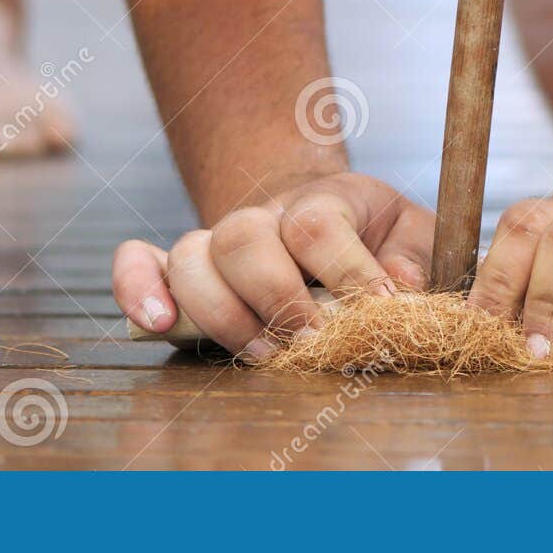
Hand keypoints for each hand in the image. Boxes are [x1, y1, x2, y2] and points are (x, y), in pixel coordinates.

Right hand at [111, 173, 432, 360]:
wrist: (332, 220)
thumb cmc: (378, 238)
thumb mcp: (414, 236)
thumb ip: (415, 256)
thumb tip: (400, 289)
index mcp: (325, 199)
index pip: (316, 224)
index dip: (346, 271)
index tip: (380, 311)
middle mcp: (263, 216)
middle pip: (243, 238)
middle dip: (277, 299)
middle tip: (312, 343)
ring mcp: (219, 242)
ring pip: (190, 257)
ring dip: (223, 313)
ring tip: (264, 353)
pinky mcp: (184, 272)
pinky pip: (138, 262)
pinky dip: (136, 289)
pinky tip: (157, 323)